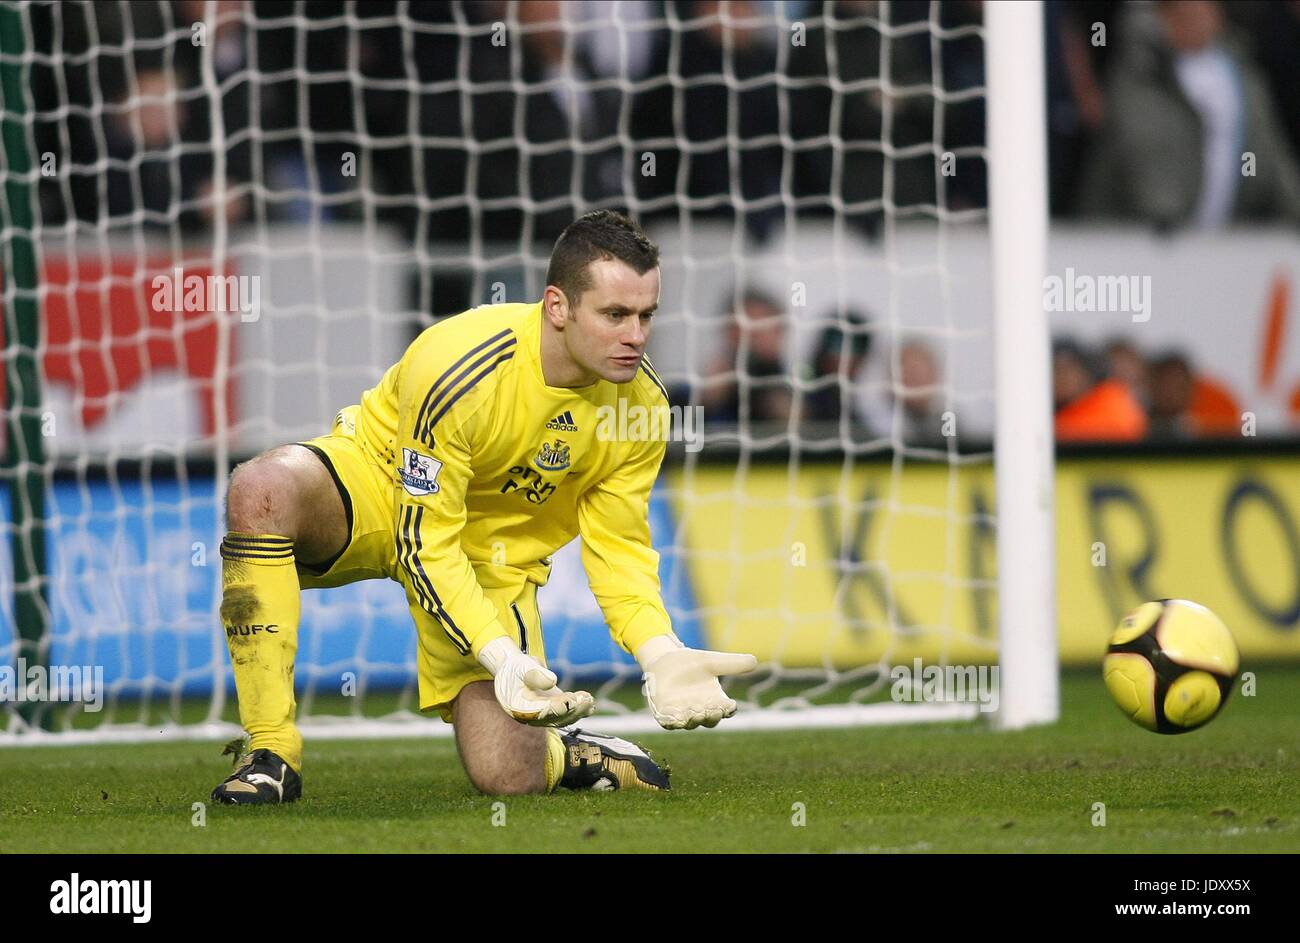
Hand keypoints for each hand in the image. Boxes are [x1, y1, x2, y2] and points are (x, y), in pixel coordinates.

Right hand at [477, 637, 594, 725]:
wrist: (514, 669)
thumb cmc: (516, 667)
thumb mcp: (521, 666)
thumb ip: (535, 674)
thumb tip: (553, 681)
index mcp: (519, 708)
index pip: (540, 712)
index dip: (556, 707)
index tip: (570, 700)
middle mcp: (531, 716)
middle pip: (554, 718)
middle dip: (572, 709)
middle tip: (586, 700)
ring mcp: (543, 715)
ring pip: (563, 718)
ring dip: (578, 711)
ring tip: (590, 700)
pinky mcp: (553, 710)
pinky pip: (566, 714)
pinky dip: (579, 710)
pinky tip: (590, 704)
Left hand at [638, 637, 757, 729]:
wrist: (665, 661)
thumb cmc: (691, 663)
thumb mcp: (712, 661)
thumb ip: (731, 664)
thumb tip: (755, 661)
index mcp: (715, 700)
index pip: (725, 710)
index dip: (727, 709)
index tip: (730, 704)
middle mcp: (701, 711)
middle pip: (709, 720)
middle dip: (711, 716)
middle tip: (712, 709)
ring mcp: (683, 714)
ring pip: (690, 723)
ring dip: (692, 720)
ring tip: (693, 713)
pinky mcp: (666, 714)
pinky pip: (669, 722)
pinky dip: (671, 722)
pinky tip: (671, 718)